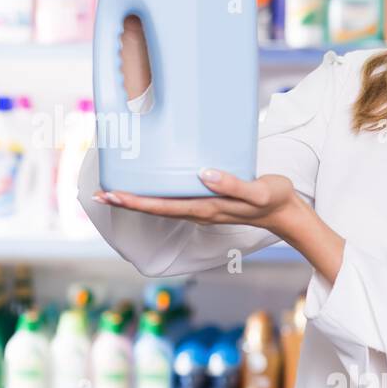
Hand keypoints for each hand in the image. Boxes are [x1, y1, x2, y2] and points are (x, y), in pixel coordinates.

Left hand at [92, 169, 302, 236]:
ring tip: (115, 191)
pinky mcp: (208, 202)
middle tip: (99, 194)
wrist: (287, 212)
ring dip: (138, 199)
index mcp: (206, 208)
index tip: (111, 195)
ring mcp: (202, 208)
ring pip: (162, 205)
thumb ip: (232, 184)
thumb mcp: (257, 191)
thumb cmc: (273, 198)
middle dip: (127, 201)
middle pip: (154, 208)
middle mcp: (198, 210)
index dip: (134, 201)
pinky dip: (156, 194)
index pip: (162, 206)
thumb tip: (203, 175)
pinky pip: (174, 200)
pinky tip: (150, 185)